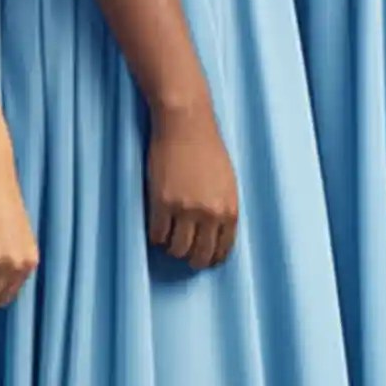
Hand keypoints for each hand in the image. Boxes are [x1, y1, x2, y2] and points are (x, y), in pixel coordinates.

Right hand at [146, 101, 238, 269]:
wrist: (186, 125)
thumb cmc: (208, 148)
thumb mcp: (227, 182)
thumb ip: (223, 208)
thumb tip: (216, 234)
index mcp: (230, 209)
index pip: (223, 249)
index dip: (212, 259)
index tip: (205, 260)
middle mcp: (210, 214)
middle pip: (200, 255)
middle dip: (192, 259)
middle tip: (184, 253)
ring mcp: (185, 210)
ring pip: (177, 249)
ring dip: (172, 247)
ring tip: (169, 238)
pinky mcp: (162, 203)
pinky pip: (157, 235)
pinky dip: (156, 236)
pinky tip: (157, 228)